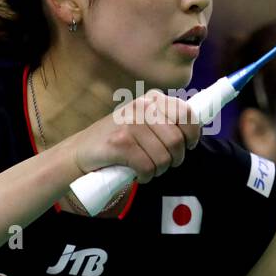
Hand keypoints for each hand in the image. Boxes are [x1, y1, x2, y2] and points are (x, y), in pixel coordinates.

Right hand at [63, 89, 201, 181]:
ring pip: (163, 157)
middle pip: (177, 140)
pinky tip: (138, 174)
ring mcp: (130, 123)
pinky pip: (147, 166)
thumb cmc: (119, 139)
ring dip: (159, 170)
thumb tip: (195, 131)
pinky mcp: (120, 143)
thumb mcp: (144, 121)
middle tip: (164, 163)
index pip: (186, 114)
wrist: (81, 150)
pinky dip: (146, 176)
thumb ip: (166, 121)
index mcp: (152, 98)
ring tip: (148, 168)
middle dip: (175, 159)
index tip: (187, 146)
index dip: (192, 135)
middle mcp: (142, 106)